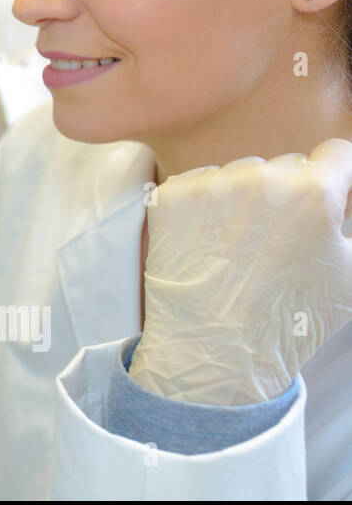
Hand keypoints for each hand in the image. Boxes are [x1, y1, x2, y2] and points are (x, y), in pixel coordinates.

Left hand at [130, 140, 351, 404]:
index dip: (336, 177)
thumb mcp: (347, 273)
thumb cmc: (284, 320)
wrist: (212, 350)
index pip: (336, 154)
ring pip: (240, 174)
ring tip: (239, 248)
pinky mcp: (170, 195)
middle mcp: (259, 178)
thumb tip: (342, 205)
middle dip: (289, 194)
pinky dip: (204, 207)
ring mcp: (210, 184)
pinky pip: (199, 185)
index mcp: (313, 192)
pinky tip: (209, 243)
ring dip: (243, 198)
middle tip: (277, 240)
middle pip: (286, 166)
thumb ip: (348, 226)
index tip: (330, 193)